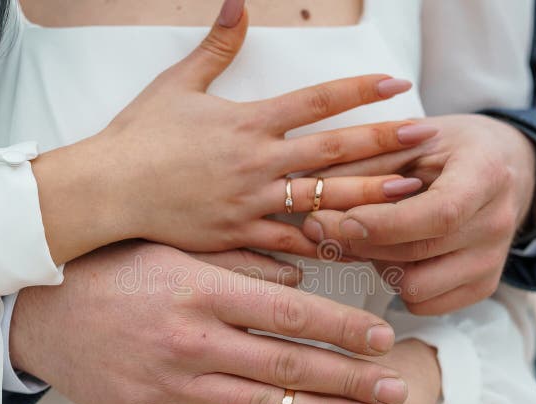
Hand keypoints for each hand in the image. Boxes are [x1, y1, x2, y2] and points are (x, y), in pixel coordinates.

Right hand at [10, 241, 411, 403]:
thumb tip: (299, 278)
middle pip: (290, 365)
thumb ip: (239, 261)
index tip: (383, 337)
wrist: (40, 310)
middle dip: (351, 380)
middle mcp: (194, 340)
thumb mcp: (174, 248)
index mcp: (203, 290)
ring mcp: (172, 385)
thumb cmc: (111, 270)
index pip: (292, 313)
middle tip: (395, 391)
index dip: (345, 327)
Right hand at [33, 0, 431, 263]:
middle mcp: (258, 163)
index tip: (396, 84)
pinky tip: (357, 247)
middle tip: (426, 138)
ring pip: (322, 200)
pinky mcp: (240, 236)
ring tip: (411, 193)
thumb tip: (237, 2)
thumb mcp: (177, 84)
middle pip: (333, 151)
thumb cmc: (140, 137)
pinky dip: (323, 245)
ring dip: (370, 195)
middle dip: (384, 143)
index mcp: (248, 123)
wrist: (109, 190)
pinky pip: (290, 243)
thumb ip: (216, 46)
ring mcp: (252, 203)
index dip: (359, 90)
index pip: (316, 101)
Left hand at [301, 114, 535, 314]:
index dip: (386, 223)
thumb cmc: (449, 148)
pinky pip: (424, 303)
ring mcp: (492, 261)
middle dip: (358, 243)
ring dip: (378, 264)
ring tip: (369, 236)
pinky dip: (397, 283)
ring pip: (415, 286)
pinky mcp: (483, 287)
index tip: (343, 219)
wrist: (504, 167)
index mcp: (486, 174)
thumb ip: (365, 163)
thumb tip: (308, 187)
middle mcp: (498, 223)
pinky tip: (392, 253)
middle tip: (318, 225)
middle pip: (417, 253)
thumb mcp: (410, 138)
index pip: (439, 213)